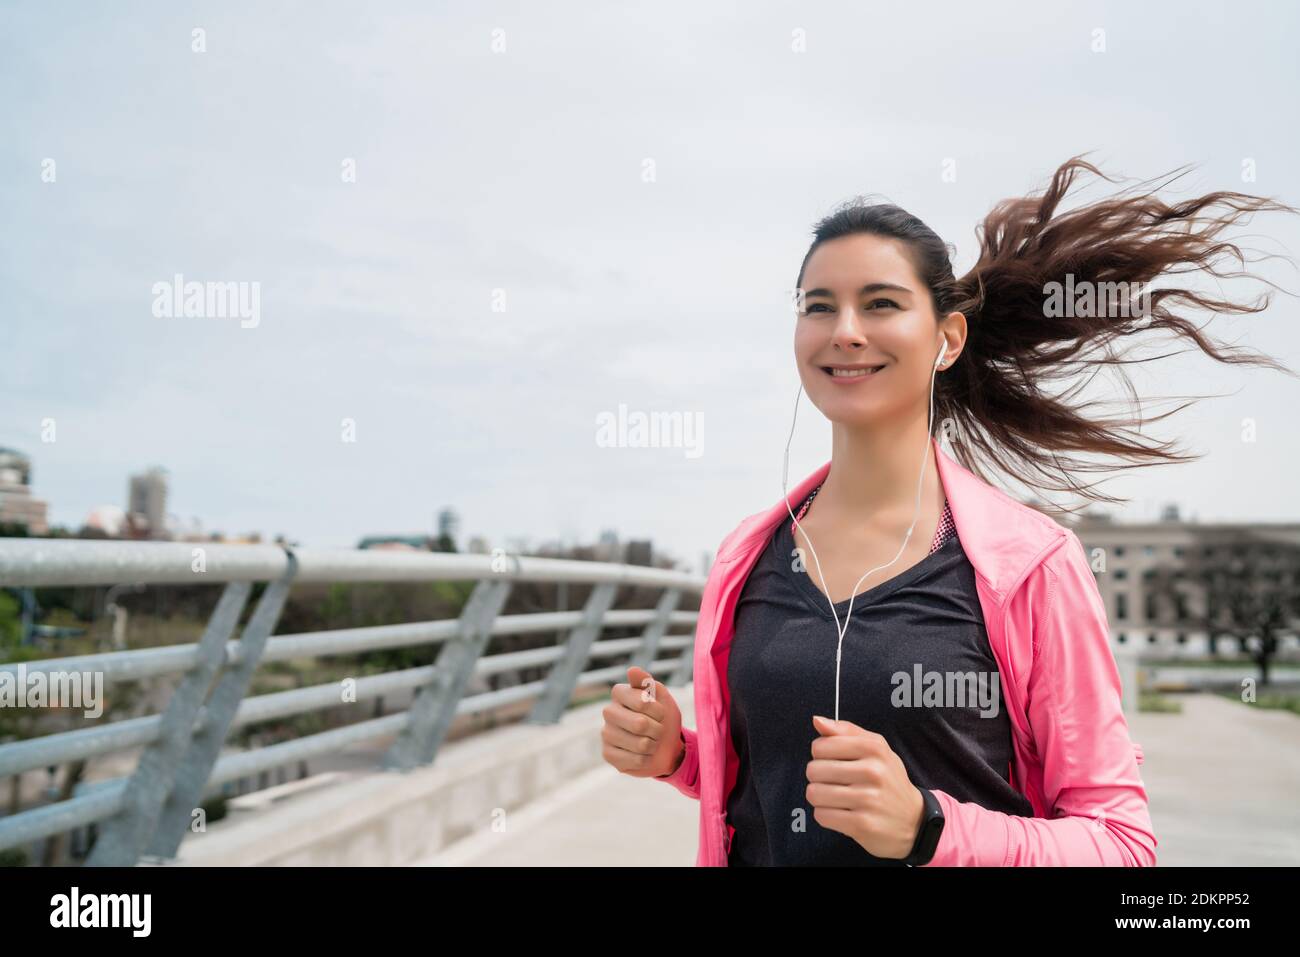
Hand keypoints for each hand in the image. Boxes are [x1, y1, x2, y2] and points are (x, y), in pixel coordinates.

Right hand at [601, 666, 684, 777]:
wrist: (667, 746)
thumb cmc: (663, 718)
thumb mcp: (662, 697)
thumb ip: (647, 682)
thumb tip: (632, 669)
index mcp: (619, 693)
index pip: (642, 702)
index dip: (658, 711)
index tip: (660, 713)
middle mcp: (609, 711)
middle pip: (640, 724)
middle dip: (657, 730)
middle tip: (657, 729)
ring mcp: (606, 734)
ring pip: (639, 744)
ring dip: (653, 745)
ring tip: (651, 741)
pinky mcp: (607, 754)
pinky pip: (635, 760)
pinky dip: (646, 759)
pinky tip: (643, 754)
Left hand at [806, 714, 925, 859]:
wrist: (914, 820)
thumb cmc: (887, 779)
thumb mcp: (876, 748)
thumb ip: (845, 731)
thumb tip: (817, 720)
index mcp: (873, 748)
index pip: (820, 746)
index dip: (821, 755)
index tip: (834, 761)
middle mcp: (872, 771)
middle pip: (813, 770)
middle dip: (818, 778)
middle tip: (836, 782)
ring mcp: (867, 799)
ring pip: (814, 793)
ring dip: (820, 797)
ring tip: (836, 798)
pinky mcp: (861, 824)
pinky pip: (821, 815)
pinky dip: (826, 815)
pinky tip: (841, 813)